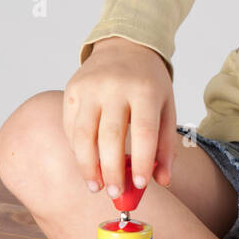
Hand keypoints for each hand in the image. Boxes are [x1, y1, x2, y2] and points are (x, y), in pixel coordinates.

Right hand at [62, 36, 177, 199]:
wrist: (124, 45)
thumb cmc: (148, 83)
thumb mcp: (167, 107)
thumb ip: (166, 145)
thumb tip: (163, 181)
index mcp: (145, 90)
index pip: (144, 132)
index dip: (141, 161)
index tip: (140, 186)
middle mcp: (115, 87)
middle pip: (110, 136)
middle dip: (111, 170)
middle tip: (114, 193)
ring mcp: (90, 87)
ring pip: (84, 134)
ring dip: (88, 166)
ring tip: (95, 186)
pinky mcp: (72, 90)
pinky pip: (71, 127)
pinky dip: (77, 149)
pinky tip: (86, 164)